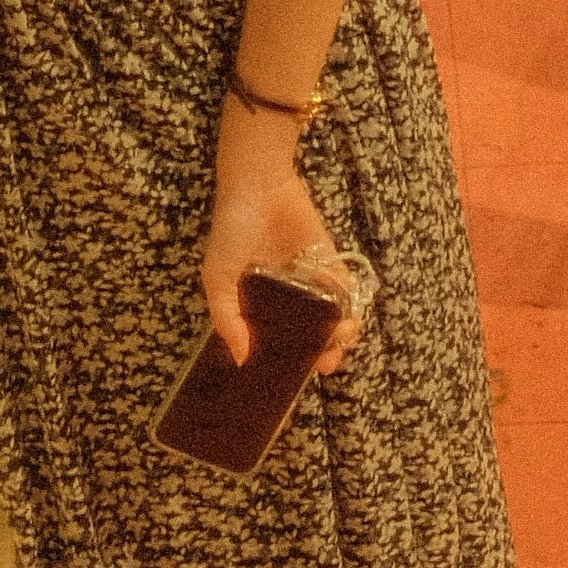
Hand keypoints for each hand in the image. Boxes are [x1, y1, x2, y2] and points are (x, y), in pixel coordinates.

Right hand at [201, 117, 360, 367]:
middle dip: (319, 356)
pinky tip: (348, 318)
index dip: (285, 366)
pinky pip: (344, 292)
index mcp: (256, 306)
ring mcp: (308, 282)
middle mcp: (284, 299)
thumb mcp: (217, 276)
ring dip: (340, 335)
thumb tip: (241, 359)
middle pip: (306, 337)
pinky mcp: (328, 262)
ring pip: (329, 320)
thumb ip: (226, 318)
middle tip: (325, 365)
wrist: (259, 184)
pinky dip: (351, 307)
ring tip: (339, 340)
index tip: (292, 382)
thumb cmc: (233, 229)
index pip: (274, 345)